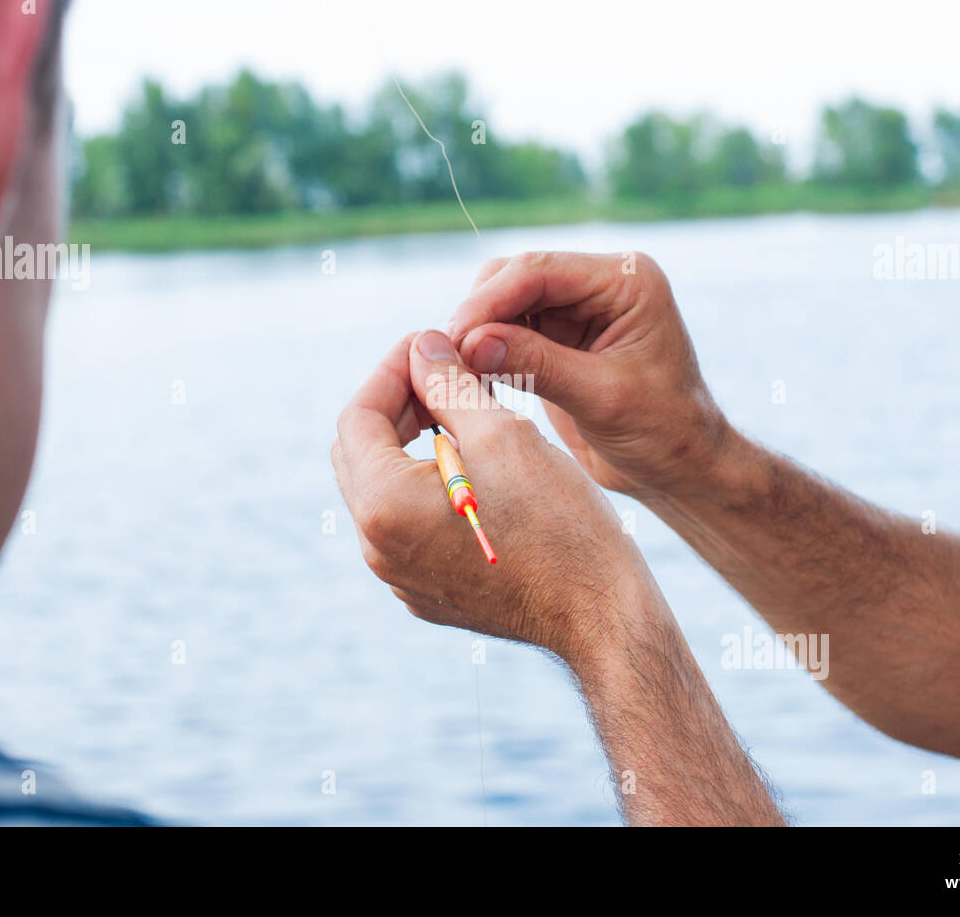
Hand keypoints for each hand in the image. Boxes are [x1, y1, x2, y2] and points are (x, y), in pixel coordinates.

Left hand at [331, 330, 660, 665]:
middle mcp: (377, 548)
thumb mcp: (503, 433)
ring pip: (383, 490)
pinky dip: (428, 488)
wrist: (600, 615)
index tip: (430, 344)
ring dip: (412, 444)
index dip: (393, 369)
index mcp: (383, 506)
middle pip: (360, 453)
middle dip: (396, 405)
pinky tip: (476, 469)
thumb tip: (421, 346)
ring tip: (464, 415)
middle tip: (443, 374)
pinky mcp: (426, 592)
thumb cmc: (559, 522)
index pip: (359, 416)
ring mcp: (399, 577)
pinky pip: (408, 527)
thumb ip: (449, 383)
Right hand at [448, 252, 727, 500]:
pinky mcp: (560, 338)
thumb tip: (470, 343)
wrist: (681, 468)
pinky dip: (486, 352)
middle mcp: (601, 284)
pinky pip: (507, 331)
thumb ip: (538, 364)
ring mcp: (579, 309)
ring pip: (504, 302)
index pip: (539, 270)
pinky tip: (472, 380)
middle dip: (479, 315)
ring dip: (478, 333)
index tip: (455, 340)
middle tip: (450, 361)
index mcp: (625, 280)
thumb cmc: (663, 432)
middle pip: (515, 276)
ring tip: (457, 374)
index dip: (489, 301)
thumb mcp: (602, 398)